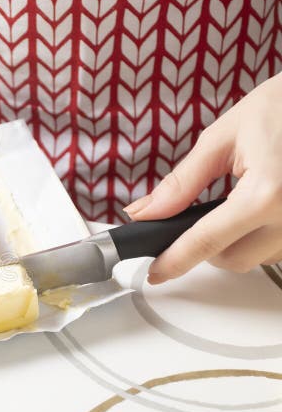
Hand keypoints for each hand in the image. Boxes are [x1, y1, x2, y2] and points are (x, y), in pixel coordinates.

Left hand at [124, 73, 281, 283]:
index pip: (206, 241)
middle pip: (233, 260)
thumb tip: (145, 211)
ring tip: (240, 201)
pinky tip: (264, 207)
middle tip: (197, 219)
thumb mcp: (222, 138)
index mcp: (266, 193)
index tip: (156, 273)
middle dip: (207, 247)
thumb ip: (181, 183)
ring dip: (239, 242)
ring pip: (260, 258)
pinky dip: (265, 235)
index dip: (174, 260)